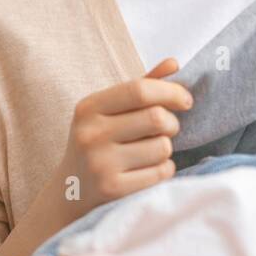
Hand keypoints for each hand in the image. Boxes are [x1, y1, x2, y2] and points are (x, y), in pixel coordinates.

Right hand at [59, 56, 193, 210]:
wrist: (70, 192)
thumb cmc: (99, 143)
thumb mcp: (110, 111)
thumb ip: (142, 85)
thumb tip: (174, 63)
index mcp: (89, 108)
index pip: (140, 90)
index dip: (171, 92)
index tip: (185, 101)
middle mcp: (90, 134)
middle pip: (156, 118)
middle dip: (172, 123)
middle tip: (168, 129)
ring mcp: (99, 164)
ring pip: (162, 147)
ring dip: (166, 149)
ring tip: (151, 152)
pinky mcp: (112, 189)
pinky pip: (161, 172)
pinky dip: (164, 170)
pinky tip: (148, 170)